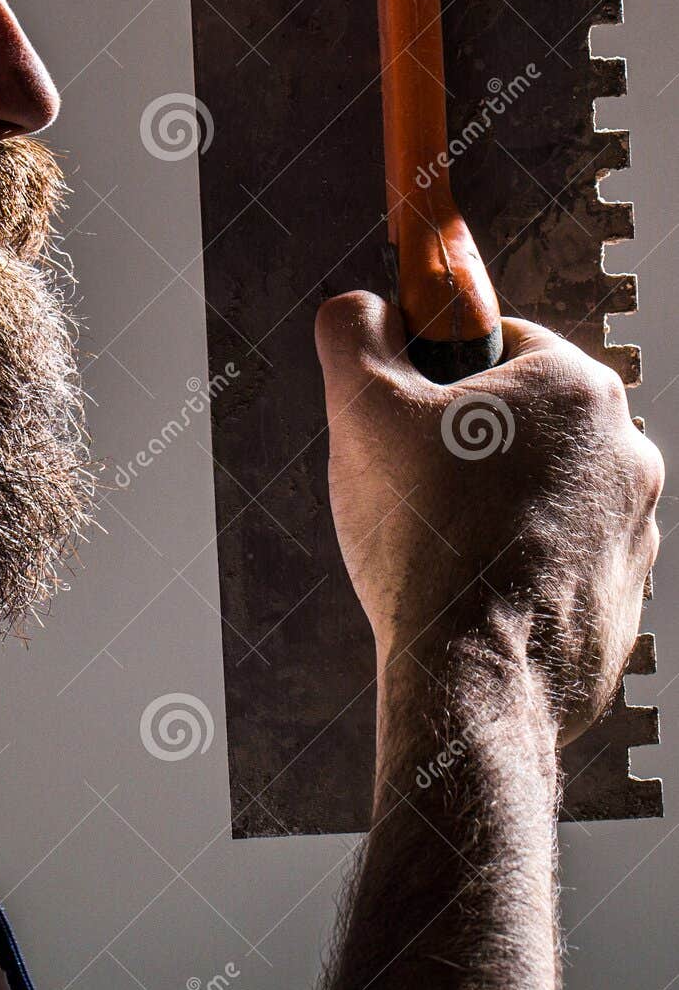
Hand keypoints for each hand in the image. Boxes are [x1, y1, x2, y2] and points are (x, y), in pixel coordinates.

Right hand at [315, 291, 662, 743]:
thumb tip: (360, 309)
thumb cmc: (425, 540)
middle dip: (463, 441)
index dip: (433, 369)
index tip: (402, 405)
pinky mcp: (623, 594)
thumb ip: (355, 332)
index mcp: (573, 388)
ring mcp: (634, 528)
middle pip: (521, 416)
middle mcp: (625, 450)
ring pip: (541, 486)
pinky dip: (516, 561)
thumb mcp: (361, 408)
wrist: (472, 681)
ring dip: (491, 500)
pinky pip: (558, 554)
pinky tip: (468, 585)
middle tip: (408, 479)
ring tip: (435, 541)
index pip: (495, 340)